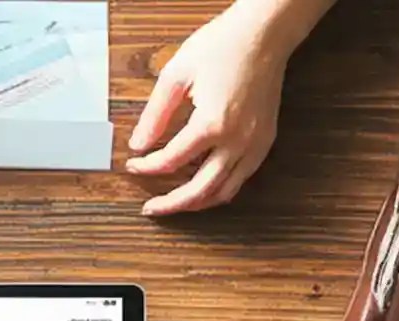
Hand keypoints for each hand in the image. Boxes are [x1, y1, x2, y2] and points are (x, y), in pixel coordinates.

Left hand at [126, 3, 290, 215]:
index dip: (147, 167)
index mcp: (212, 123)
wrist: (264, 34)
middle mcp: (238, 141)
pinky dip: (219, 190)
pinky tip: (202, 187)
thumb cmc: (222, 45)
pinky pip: (241, 179)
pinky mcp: (265, 142)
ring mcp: (256, 144)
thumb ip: (155, 115)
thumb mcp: (176, 75)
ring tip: (174, 204)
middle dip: (171, 204)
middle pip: (199, 190)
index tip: (133, 164)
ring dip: (197, 203)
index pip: (171, 161)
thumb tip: (139, 144)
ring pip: (224, 192)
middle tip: (150, 208)